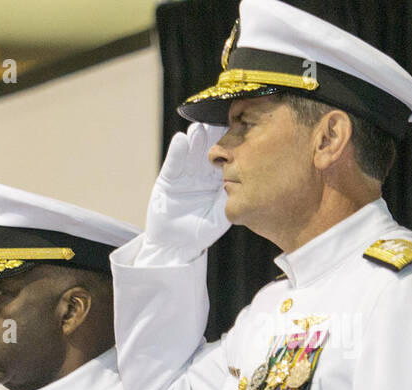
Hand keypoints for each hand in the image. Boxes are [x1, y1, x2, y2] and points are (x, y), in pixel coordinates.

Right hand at [145, 123, 229, 256]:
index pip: (228, 157)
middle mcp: (204, 173)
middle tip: (222, 120)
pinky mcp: (169, 179)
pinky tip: (181, 140)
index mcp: (220, 180)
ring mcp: (186, 175)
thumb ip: (230, 200)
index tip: (242, 129)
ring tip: (200, 128)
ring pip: (192, 152)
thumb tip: (243, 181)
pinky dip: (177, 152)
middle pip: (211, 149)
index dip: (234, 143)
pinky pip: (174, 164)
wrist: (174, 246)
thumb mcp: (221, 217)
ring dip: (197, 139)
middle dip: (215, 135)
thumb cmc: (201, 233)